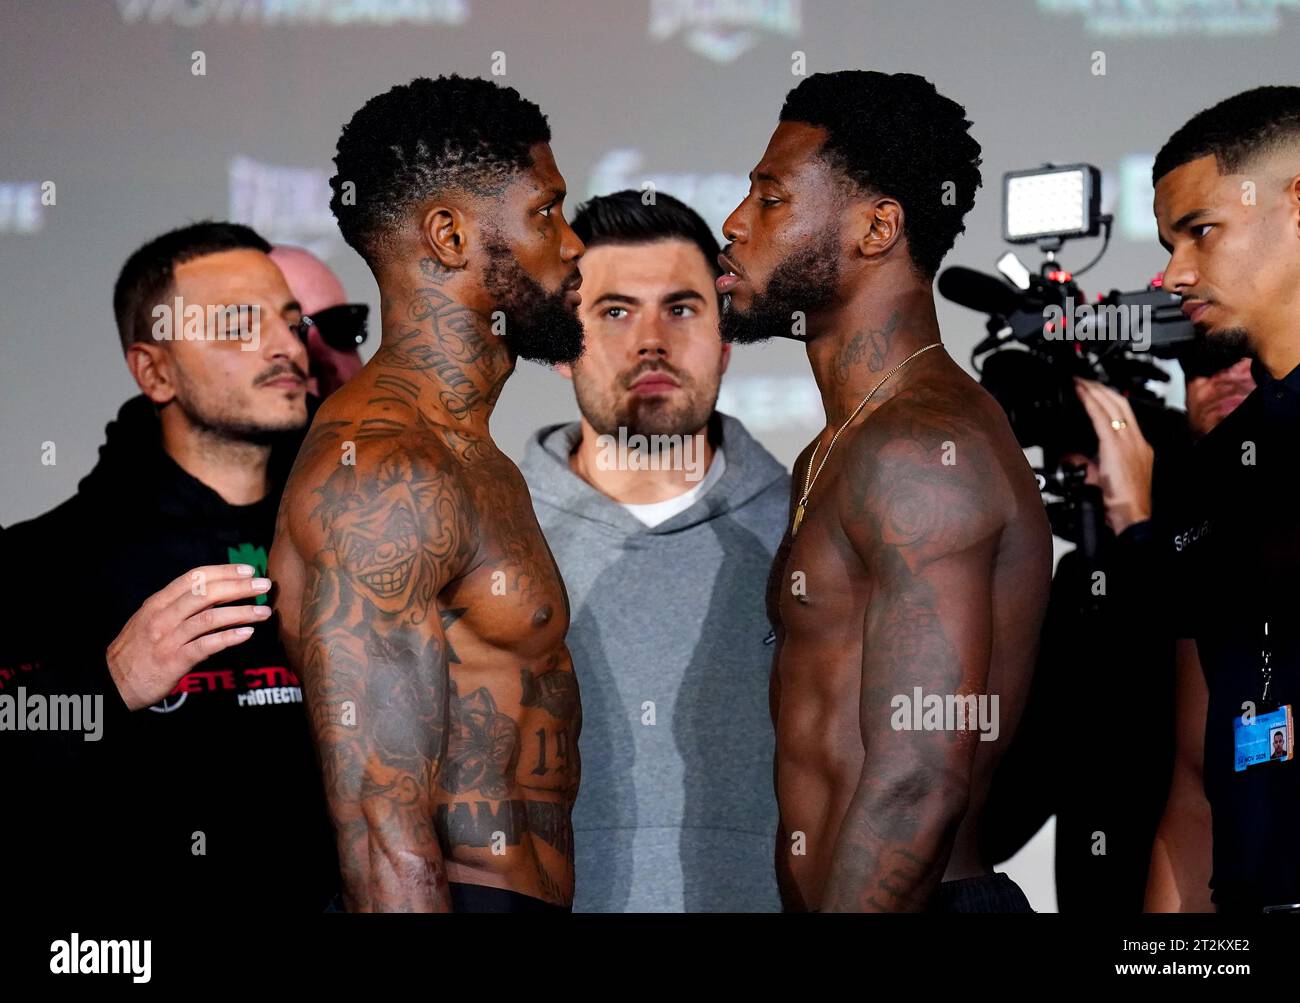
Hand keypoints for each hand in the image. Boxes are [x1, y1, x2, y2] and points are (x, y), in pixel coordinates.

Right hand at [106, 564, 272, 709]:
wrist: (112, 683)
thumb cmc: (138, 650)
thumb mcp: (152, 620)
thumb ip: (178, 607)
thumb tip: (216, 593)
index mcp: (158, 603)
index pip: (194, 578)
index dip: (223, 571)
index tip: (246, 570)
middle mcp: (162, 616)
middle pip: (206, 594)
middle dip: (238, 587)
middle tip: (264, 586)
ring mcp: (167, 638)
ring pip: (210, 618)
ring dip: (241, 612)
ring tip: (264, 612)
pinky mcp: (173, 660)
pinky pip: (206, 645)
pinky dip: (229, 637)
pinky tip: (247, 634)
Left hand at [1074, 378, 1154, 534]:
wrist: (1132, 516)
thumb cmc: (1122, 503)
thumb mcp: (1101, 478)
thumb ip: (1086, 465)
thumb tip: (1070, 458)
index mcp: (1137, 446)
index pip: (1124, 414)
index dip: (1110, 399)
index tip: (1095, 390)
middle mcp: (1136, 441)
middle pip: (1121, 404)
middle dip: (1102, 389)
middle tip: (1084, 379)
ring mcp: (1129, 443)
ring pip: (1113, 406)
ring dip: (1096, 391)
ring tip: (1081, 381)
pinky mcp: (1117, 447)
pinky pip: (1103, 419)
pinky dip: (1091, 403)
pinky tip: (1081, 393)